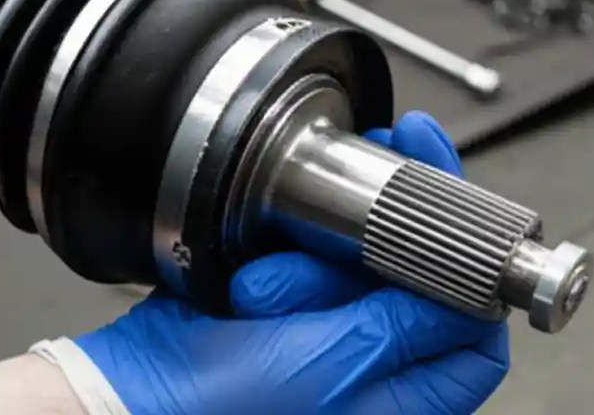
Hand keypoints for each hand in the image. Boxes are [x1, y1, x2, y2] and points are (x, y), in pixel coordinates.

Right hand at [75, 112, 508, 414]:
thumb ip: (401, 326)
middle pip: (409, 288)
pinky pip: (302, 263)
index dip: (468, 267)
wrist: (124, 396)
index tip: (452, 200)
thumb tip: (466, 290)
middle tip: (335, 228)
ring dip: (308, 260)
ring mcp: (320, 343)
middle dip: (366, 256)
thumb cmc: (216, 411)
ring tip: (258, 290)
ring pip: (354, 268)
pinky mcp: (277, 313)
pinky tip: (245, 280)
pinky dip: (278, 258)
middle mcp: (365, 377)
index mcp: (396, 406)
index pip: (469, 334)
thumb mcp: (326, 365)